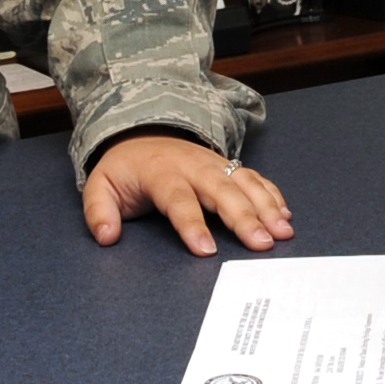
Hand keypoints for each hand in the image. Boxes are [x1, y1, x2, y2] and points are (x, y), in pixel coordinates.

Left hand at [83, 134, 294, 254]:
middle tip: (262, 243)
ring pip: (244, 182)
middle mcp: (193, 165)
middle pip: (222, 190)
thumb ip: (99, 211)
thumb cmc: (126, 168)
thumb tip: (107, 236)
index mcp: (161, 171)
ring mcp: (214, 163)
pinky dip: (271, 194)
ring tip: (283, 232)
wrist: (143, 133)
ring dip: (266, 206)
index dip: (192, 225)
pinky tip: (285, 214)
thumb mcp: (101, 185)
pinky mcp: (227, 166)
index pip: (179, 199)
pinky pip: (254, 178)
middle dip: (245, 217)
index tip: (206, 251)